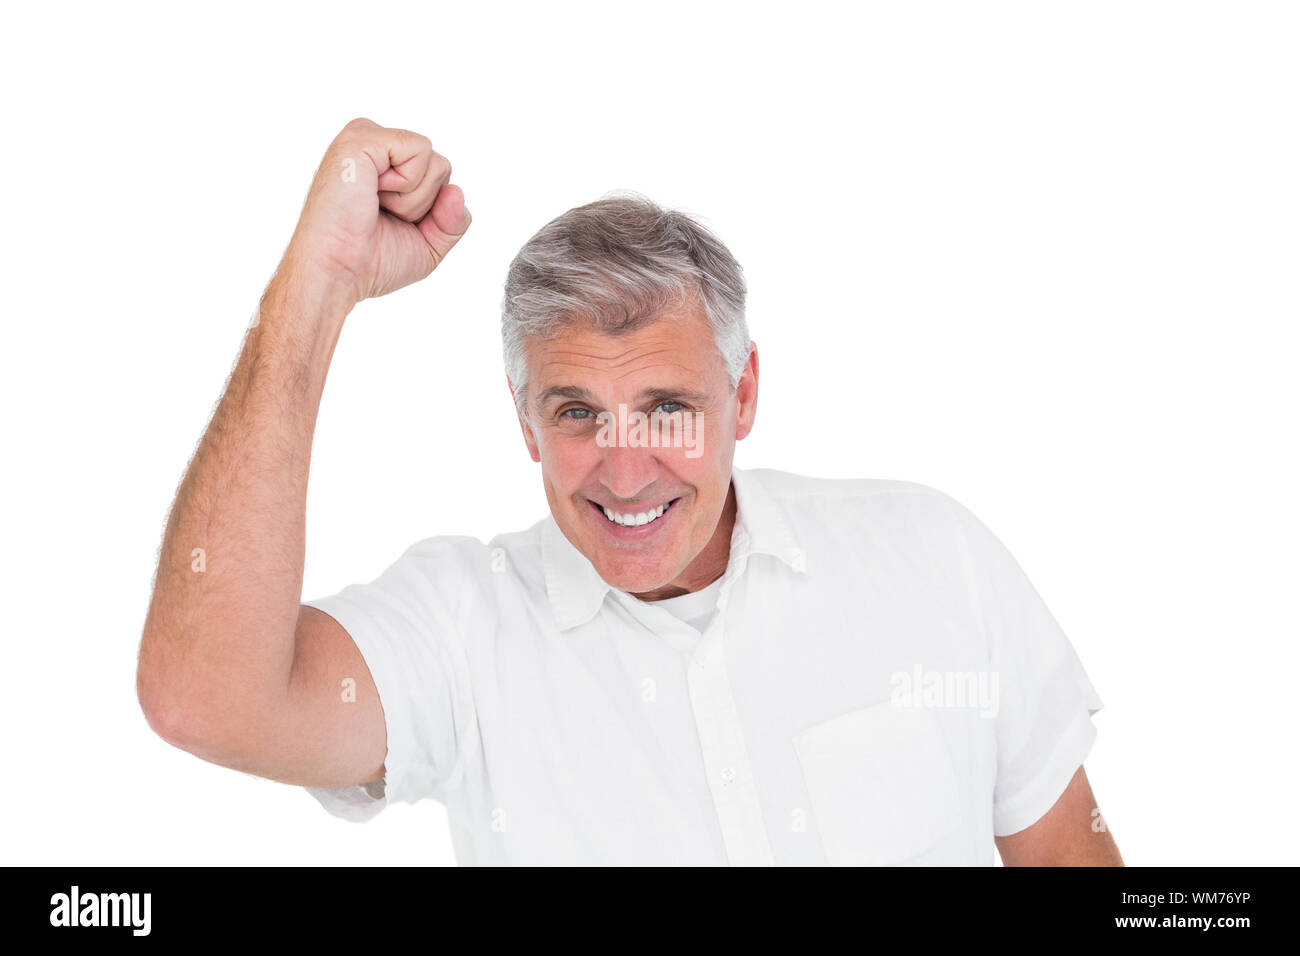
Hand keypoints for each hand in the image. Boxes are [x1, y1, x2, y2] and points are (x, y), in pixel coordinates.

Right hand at [279, 117, 471, 307]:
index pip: (440, 176)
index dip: (430, 211)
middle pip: (442, 167)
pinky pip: (421, 151)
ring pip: (435, 161)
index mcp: (386, 164)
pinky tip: (373, 194)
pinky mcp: (362, 138)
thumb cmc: (372, 261)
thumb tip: (456, 190)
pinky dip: (407, 185)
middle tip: (382, 216)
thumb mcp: (429, 244)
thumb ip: (454, 220)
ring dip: (414, 199)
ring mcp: (366, 136)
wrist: (338, 272)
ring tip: (374, 207)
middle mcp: (375, 145)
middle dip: (424, 204)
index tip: (392, 223)